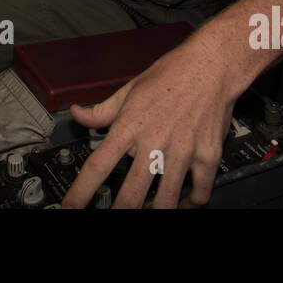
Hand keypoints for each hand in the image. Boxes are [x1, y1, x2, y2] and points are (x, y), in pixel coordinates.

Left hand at [60, 36, 236, 208]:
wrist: (212, 65)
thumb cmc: (172, 74)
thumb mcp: (130, 89)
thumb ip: (102, 110)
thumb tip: (77, 114)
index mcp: (130, 126)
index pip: (98, 165)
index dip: (81, 191)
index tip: (70, 207)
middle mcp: (155, 142)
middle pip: (131, 193)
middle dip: (119, 212)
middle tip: (112, 217)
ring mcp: (183, 152)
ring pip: (166, 201)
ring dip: (155, 213)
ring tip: (148, 214)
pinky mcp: (208, 156)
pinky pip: (200, 193)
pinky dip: (190, 205)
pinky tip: (181, 204)